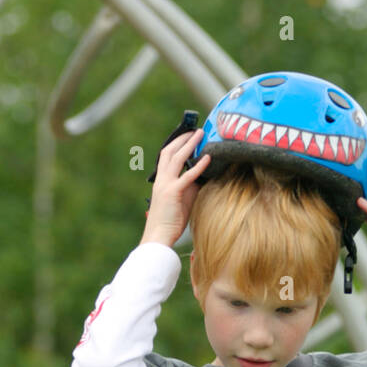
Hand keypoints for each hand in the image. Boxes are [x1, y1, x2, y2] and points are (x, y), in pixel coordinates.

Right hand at [142, 129, 212, 247]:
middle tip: (195, 130)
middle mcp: (161, 179)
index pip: (166, 156)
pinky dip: (198, 166)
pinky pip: (187, 176)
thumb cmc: (170, 221)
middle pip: (170, 151)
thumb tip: (202, 176)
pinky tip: (208, 158)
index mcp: (160, 180)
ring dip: (190, 144)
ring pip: (177, 158)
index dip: (177, 144)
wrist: (158, 236)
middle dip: (182, 138)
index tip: (188, 136)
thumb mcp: (181, 200)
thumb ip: (190, 186)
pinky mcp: (172, 193)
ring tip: (200, 135)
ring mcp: (165, 185)